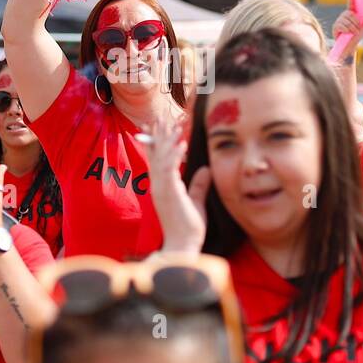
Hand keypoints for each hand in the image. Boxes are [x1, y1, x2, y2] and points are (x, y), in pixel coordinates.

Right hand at [140, 119, 209, 253]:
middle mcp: (158, 185)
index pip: (156, 159)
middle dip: (160, 134)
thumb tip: (206, 170)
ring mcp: (161, 188)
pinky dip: (175, 154)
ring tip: (174, 123)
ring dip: (167, 139)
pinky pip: (170, 168)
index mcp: (162, 187)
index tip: (158, 125)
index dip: (156, 141)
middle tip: (163, 116)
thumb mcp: (196, 201)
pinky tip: (182, 143)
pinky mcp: (169, 192)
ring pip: (161, 157)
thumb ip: (199, 185)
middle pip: (156, 153)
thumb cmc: (188, 228)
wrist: (183, 245)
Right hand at [332, 9, 362, 59]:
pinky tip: (349, 33)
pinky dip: (347, 30)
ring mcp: (339, 20)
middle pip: (350, 14)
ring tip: (354, 32)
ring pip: (347, 20)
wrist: (349, 46)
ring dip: (353, 28)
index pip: (351, 3)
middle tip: (358, 29)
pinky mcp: (335, 26)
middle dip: (356, 22)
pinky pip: (342, 25)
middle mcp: (344, 15)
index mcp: (351, 13)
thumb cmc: (356, 35)